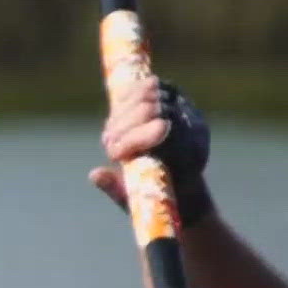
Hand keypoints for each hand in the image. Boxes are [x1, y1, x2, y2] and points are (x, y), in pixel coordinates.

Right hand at [89, 78, 211, 222]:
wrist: (186, 187)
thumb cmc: (159, 199)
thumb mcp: (139, 201)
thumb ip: (118, 188)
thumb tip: (95, 173)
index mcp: (189, 154)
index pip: (162, 130)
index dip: (133, 139)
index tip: (113, 155)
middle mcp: (193, 127)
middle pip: (152, 109)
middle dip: (123, 127)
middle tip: (109, 144)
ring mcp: (186, 110)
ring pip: (149, 93)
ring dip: (122, 113)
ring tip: (112, 133)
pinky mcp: (176, 98)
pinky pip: (150, 85)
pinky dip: (128, 96)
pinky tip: (118, 113)